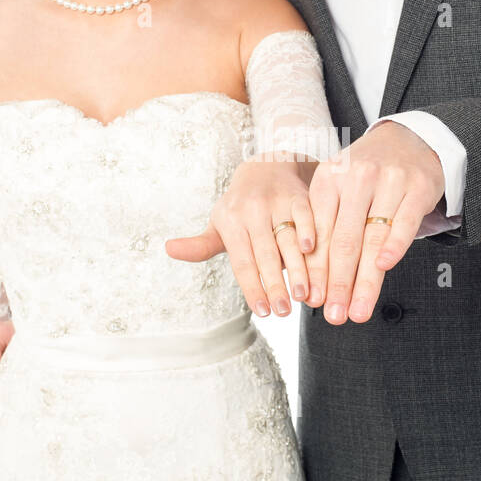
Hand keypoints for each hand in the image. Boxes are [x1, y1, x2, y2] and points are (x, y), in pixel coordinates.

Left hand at [165, 155, 319, 315]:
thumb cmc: (240, 207)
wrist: (266, 167)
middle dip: (274, 285)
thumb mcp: (219, 224)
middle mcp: (252, 210)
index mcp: (231, 221)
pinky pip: (305, 216)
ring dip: (297, 268)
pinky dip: (309, 233)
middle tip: (282, 312)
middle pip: (265, 254)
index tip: (262, 312)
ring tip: (302, 295)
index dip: (252, 288)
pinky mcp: (299, 196)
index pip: (242, 262)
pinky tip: (311, 252)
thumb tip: (168, 249)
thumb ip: (201, 245)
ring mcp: (276, 202)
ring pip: (288, 239)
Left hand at [306, 121, 444, 324]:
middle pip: (344, 241)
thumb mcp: (339, 189)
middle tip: (334, 315)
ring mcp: (388, 182)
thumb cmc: (367, 173)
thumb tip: (312, 282)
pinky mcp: (417, 188)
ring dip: (365, 280)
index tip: (312, 301)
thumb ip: (325, 228)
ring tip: (358, 310)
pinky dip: (394, 245)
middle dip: (337, 284)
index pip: (319, 234)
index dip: (315, 271)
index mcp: (329, 180)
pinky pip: (403, 222)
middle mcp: (356, 179)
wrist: (409, 138)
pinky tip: (384, 267)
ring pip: (373, 238)